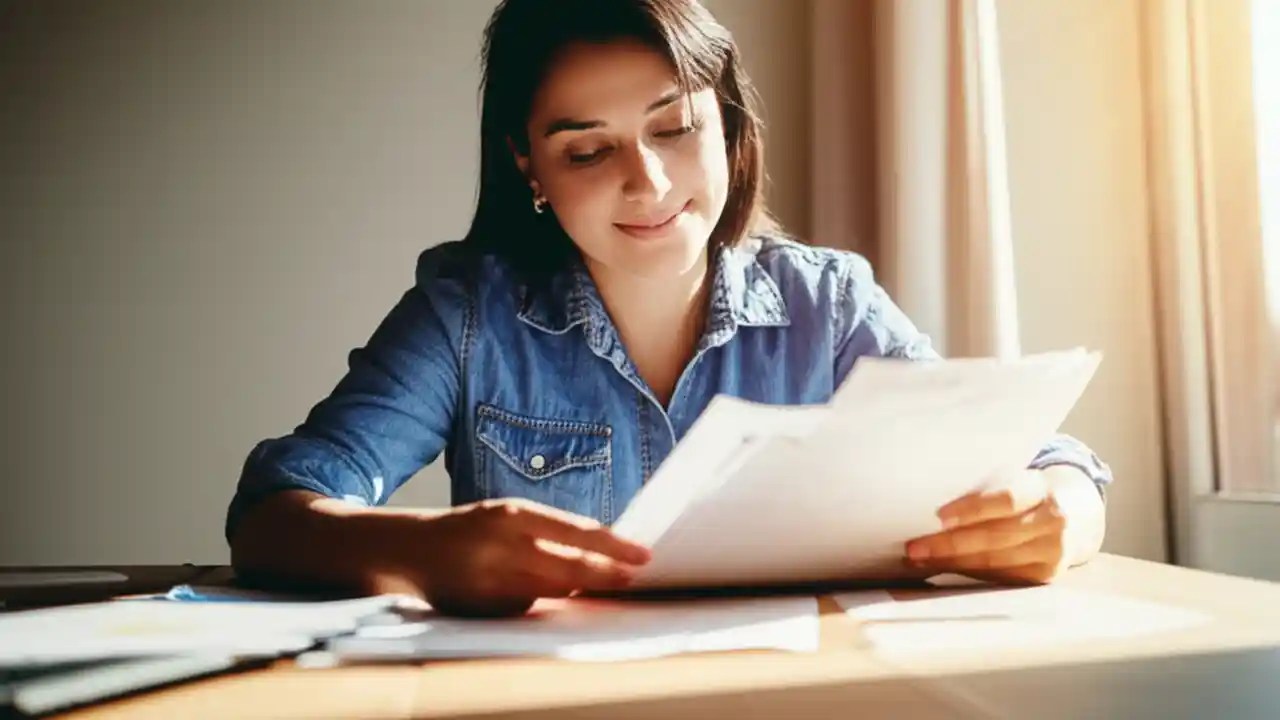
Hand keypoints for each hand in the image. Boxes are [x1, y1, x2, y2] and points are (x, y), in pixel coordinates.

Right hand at [415, 498, 650, 616]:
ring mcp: (494, 582)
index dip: (614, 547)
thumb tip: (601, 548)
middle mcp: (504, 548)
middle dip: (607, 577)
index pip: (577, 532)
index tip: (644, 555)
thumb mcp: (506, 515)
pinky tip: (550, 598)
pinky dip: (543, 604)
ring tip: (602, 586)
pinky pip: (529, 609)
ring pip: (554, 593)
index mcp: (513, 515)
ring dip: (581, 592)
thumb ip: (548, 530)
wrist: (408, 550)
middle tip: (633, 578)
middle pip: (571, 570)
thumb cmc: (469, 530)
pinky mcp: (485, 610)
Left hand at [903, 466, 1104, 584]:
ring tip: (920, 559)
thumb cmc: (1029, 490)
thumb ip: (986, 487)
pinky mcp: (1045, 575)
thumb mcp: (1017, 477)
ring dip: (952, 562)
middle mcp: (1053, 522)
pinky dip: (969, 571)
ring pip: (995, 561)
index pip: (1007, 499)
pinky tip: (944, 567)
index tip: (939, 516)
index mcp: (1043, 488)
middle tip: (914, 546)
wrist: (1077, 513)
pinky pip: (1000, 576)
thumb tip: (931, 502)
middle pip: (996, 536)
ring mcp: (1053, 552)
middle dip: (950, 544)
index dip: (973, 508)